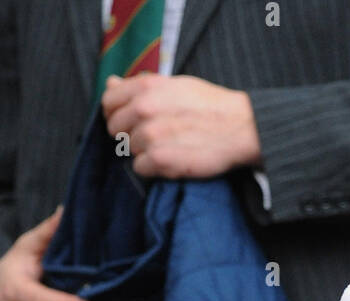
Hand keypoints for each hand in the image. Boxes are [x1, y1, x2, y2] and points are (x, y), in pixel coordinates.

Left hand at [102, 74, 261, 178]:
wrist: (241, 127)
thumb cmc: (210, 106)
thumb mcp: (175, 85)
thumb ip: (140, 87)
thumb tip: (111, 83)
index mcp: (147, 87)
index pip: (108, 101)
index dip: (116, 112)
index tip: (130, 119)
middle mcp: (145, 109)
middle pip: (115, 129)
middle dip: (130, 134)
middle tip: (155, 136)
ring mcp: (151, 135)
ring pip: (129, 150)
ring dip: (145, 151)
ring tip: (170, 145)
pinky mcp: (160, 160)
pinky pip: (140, 168)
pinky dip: (153, 168)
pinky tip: (172, 159)